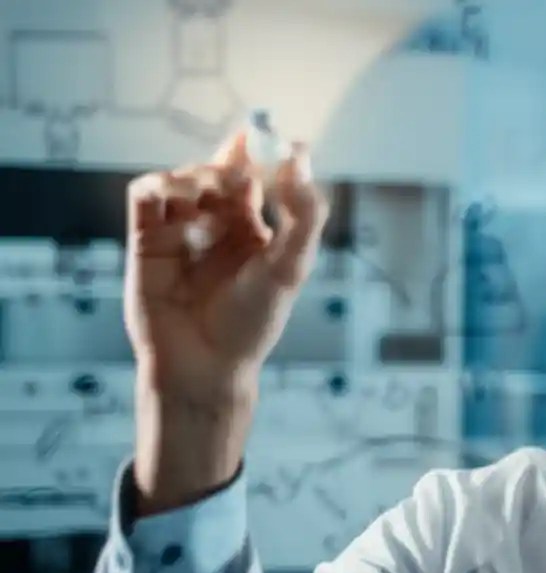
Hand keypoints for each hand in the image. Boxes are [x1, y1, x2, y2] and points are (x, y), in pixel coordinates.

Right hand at [124, 130, 328, 396]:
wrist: (205, 365)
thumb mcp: (290, 267)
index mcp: (252, 227)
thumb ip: (303, 215)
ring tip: (213, 197)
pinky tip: (179, 195)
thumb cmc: (252, 323)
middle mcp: (215, 224)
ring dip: (199, 175)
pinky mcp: (146, 238)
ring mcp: (179, 230)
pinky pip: (146, 194)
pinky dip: (160, 183)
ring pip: (184, 177)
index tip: (275, 138)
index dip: (264, 152)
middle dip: (231, 161)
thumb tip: (301, 158)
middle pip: (219, 169)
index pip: (256, 176)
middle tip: (243, 170)